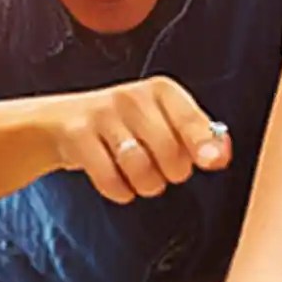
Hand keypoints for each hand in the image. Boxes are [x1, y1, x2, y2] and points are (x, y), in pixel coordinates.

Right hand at [45, 76, 230, 202]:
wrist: (60, 122)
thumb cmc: (124, 127)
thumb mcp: (163, 122)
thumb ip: (197, 137)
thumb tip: (221, 156)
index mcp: (161, 90)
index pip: (191, 120)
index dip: (203, 145)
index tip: (211, 163)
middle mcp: (131, 96)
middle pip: (168, 151)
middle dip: (170, 173)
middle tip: (160, 169)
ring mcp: (102, 114)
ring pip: (139, 167)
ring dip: (145, 185)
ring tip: (139, 177)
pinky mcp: (77, 135)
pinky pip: (110, 179)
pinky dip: (118, 191)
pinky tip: (116, 181)